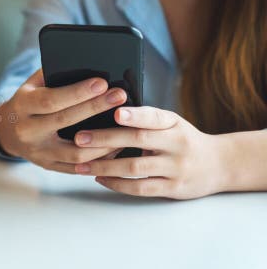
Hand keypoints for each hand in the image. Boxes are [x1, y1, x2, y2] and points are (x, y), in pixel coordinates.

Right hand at [0, 70, 126, 172]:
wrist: (7, 131)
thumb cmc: (27, 102)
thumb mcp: (32, 84)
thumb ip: (52, 74)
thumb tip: (86, 64)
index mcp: (22, 106)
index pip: (50, 100)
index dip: (77, 92)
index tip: (101, 83)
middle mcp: (27, 131)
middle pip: (64, 121)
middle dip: (95, 107)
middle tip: (120, 95)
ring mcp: (38, 152)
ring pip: (75, 152)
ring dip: (103, 140)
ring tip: (124, 125)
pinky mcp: (49, 166)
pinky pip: (78, 167)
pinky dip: (99, 159)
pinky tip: (116, 146)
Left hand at [73, 106, 228, 199]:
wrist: (220, 164)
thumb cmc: (183, 140)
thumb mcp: (172, 124)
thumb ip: (146, 120)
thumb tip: (105, 112)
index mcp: (174, 123)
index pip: (154, 116)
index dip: (135, 115)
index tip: (115, 112)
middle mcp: (177, 144)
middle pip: (137, 140)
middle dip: (105, 139)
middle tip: (79, 138)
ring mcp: (176, 168)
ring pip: (134, 167)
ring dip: (104, 165)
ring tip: (81, 164)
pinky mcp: (173, 188)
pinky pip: (141, 187)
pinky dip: (117, 184)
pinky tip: (100, 178)